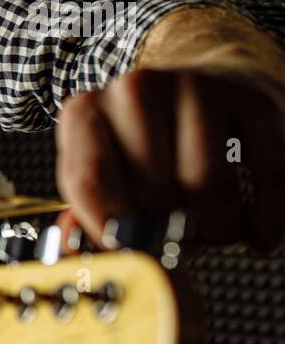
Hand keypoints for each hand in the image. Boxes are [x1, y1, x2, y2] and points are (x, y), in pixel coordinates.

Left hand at [56, 68, 284, 250]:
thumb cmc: (147, 146)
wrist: (204, 94)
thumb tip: (78, 243)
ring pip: (208, 186)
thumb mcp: (105, 172)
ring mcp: (197, 89)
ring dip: (214, 229)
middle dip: (167, 233)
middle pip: (153, 190)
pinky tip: (256, 232)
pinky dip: (265, 218)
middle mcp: (136, 91)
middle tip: (175, 241)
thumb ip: (88, 212)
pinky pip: (268, 175)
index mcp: (87, 113)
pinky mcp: (252, 100)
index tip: (130, 253)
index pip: (90, 181)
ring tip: (210, 231)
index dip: (112, 229)